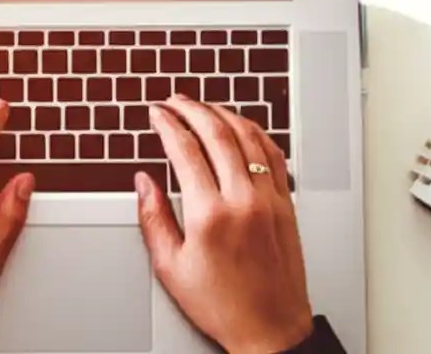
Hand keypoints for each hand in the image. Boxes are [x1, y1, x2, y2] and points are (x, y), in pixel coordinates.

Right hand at [135, 95, 312, 353]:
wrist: (270, 330)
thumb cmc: (222, 306)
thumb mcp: (171, 267)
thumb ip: (154, 218)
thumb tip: (144, 183)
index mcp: (209, 215)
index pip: (184, 149)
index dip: (167, 123)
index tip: (157, 113)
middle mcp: (243, 200)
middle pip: (217, 133)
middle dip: (192, 108)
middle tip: (175, 100)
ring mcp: (269, 199)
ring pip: (248, 137)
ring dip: (223, 113)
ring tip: (204, 106)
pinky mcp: (287, 204)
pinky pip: (274, 154)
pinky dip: (256, 132)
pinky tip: (243, 127)